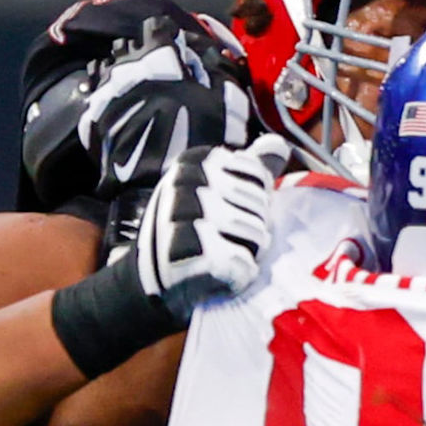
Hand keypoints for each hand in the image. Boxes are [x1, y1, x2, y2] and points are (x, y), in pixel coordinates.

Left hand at [76, 28, 264, 205]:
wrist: (157, 179)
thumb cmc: (200, 133)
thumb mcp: (224, 94)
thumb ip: (212, 65)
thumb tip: (200, 50)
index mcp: (157, 55)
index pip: (156, 27)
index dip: (166, 35)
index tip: (174, 46)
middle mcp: (124, 68)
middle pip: (126, 48)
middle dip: (139, 52)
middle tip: (154, 67)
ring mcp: (102, 93)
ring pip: (105, 69)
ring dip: (118, 73)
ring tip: (133, 86)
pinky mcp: (90, 120)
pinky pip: (95, 98)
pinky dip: (105, 98)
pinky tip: (116, 107)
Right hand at [129, 134, 298, 322]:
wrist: (146, 282)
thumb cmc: (187, 232)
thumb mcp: (213, 191)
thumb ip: (249, 169)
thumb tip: (279, 144)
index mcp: (193, 162)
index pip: (259, 177)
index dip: (253, 203)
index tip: (224, 215)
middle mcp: (183, 183)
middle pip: (260, 206)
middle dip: (251, 230)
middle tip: (220, 243)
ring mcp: (183, 217)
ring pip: (256, 234)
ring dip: (246, 255)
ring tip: (218, 259)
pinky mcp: (188, 254)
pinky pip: (243, 265)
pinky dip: (237, 278)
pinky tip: (215, 277)